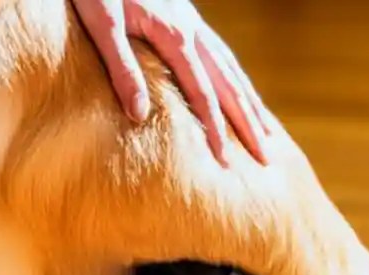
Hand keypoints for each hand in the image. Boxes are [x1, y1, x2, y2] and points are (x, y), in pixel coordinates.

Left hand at [74, 0, 270, 166]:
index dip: (216, 131)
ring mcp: (193, 23)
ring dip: (250, 103)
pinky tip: (238, 90)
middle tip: (267, 159)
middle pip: (229, 86)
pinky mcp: (185, 17)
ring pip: (232, 70)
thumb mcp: (102, 24)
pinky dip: (237, 79)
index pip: (203, 94)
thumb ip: (122, 68)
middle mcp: (193, 31)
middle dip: (249, 124)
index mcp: (175, 36)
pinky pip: (221, 55)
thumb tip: (139, 116)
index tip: (227, 163)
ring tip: (266, 132)